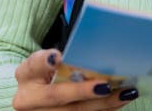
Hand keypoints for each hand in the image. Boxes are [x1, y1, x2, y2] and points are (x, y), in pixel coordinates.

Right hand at [12, 49, 137, 109]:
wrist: (40, 93)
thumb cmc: (50, 71)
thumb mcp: (50, 61)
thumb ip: (65, 56)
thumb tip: (91, 47)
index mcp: (26, 75)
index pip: (34, 65)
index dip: (45, 62)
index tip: (58, 57)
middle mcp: (28, 98)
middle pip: (57, 96)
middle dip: (83, 92)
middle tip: (105, 86)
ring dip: (103, 104)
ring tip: (125, 93)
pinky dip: (105, 109)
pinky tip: (120, 101)